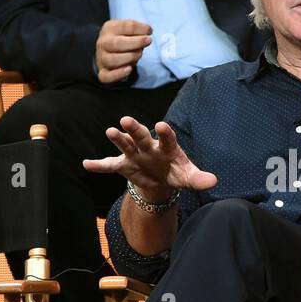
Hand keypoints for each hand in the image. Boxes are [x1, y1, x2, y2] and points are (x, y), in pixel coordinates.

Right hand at [82, 116, 216, 200]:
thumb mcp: (188, 177)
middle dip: (134, 128)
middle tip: (126, 120)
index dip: (164, 132)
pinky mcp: (124, 165)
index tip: (160, 125)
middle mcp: (149, 147)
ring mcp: (135, 154)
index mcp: (167, 147)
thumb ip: (199, 178)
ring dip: (118, 138)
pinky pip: (109, 165)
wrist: (162, 181)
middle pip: (141, 136)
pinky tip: (86, 164)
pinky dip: (99, 165)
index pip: (167, 138)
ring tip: (110, 131)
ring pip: (125, 144)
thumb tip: (213, 181)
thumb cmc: (177, 173)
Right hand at [95, 19, 151, 84]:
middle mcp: (103, 43)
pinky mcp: (103, 73)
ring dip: (130, 57)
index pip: (125, 26)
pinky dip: (119, 74)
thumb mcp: (128, 31)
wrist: (107, 54)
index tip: (150, 31)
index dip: (140, 28)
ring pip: (113, 60)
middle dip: (136, 42)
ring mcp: (101, 58)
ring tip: (139, 54)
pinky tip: (129, 69)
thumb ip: (136, 31)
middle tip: (148, 41)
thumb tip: (148, 31)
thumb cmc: (122, 40)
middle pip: (117, 43)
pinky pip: (108, 76)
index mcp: (109, 28)